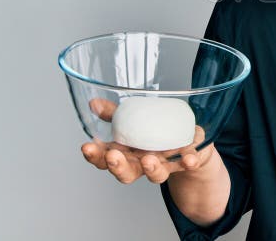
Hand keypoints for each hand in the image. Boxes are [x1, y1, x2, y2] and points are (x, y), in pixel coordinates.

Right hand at [81, 98, 215, 183]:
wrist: (188, 144)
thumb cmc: (154, 132)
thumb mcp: (134, 119)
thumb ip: (114, 113)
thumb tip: (94, 102)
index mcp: (127, 154)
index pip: (105, 159)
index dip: (95, 156)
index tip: (86, 147)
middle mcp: (143, 164)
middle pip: (127, 173)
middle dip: (118, 166)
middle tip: (113, 156)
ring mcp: (165, 165)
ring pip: (155, 173)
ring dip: (151, 168)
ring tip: (149, 159)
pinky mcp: (186, 161)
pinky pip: (187, 164)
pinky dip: (188, 162)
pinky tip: (189, 158)